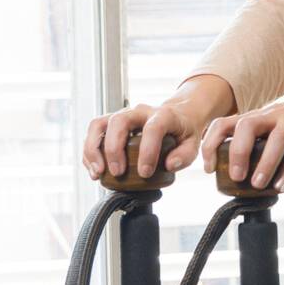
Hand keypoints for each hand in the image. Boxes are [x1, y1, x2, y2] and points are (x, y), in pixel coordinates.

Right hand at [83, 102, 209, 180]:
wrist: (178, 114)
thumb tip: (170, 165)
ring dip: (93, 149)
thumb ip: (185, 155)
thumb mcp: (193, 143)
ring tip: (98, 173)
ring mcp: (123, 115)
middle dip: (114, 149)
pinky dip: (90, 152)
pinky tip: (95, 170)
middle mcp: (140, 111)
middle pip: (119, 121)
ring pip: (99, 124)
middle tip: (118, 173)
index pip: (153, 128)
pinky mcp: (111, 123)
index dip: (147, 151)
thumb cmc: (184, 131)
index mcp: (164, 115)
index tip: (145, 173)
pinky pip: (94, 132)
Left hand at [198, 66, 283, 190]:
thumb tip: (247, 179)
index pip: (224, 123)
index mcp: (258, 116)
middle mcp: (272, 115)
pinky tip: (282, 184)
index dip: (210, 144)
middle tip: (235, 177)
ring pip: (276, 138)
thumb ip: (260, 146)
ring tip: (258, 184)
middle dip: (237, 152)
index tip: (209, 168)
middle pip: (246, 126)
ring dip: (265, 162)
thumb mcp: (273, 125)